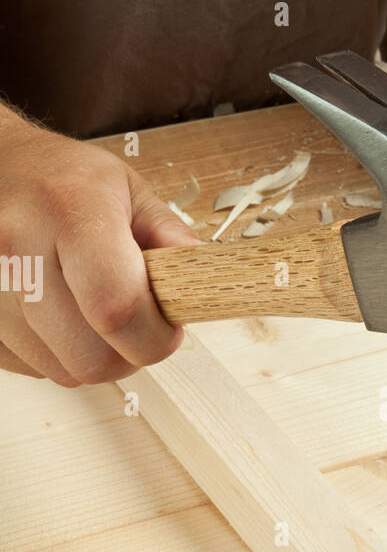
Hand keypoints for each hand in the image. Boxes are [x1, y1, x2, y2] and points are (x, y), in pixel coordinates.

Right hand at [0, 110, 200, 384]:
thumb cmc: (62, 179)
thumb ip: (170, 237)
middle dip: (128, 354)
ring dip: (91, 356)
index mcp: (68, 211)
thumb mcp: (126, 189)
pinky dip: (55, 353)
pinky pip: (31, 368)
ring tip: (92, 312)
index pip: (117, 308)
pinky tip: (57, 314)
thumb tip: (202, 282)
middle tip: (137, 325)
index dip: (155, 336)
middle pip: (90, 358)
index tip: (170, 328)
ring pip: (61, 371)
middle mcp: (16, 249)